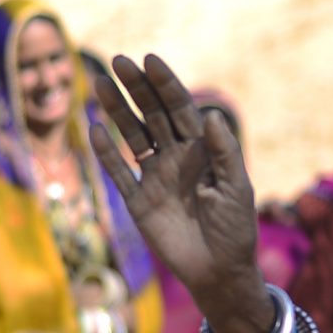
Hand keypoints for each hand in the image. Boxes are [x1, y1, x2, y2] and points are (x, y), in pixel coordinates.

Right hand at [88, 54, 273, 332]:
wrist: (219, 272)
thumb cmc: (235, 229)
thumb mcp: (237, 189)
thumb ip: (225, 153)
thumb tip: (212, 115)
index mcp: (200, 150)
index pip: (179, 108)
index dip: (165, 84)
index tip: (149, 60)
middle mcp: (175, 157)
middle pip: (151, 114)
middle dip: (135, 88)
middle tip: (117, 62)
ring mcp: (155, 178)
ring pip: (131, 137)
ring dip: (116, 112)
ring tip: (99, 84)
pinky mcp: (139, 203)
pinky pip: (119, 174)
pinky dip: (107, 154)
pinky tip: (95, 131)